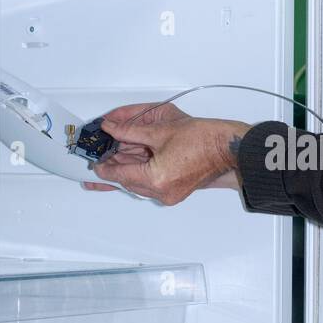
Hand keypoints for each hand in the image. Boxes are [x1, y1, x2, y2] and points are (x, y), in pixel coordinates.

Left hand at [82, 102, 248, 203]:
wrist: (227, 148)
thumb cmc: (203, 139)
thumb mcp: (160, 131)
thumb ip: (130, 131)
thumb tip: (111, 128)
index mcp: (156, 178)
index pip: (120, 174)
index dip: (104, 165)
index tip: (95, 160)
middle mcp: (161, 191)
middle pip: (128, 181)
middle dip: (115, 168)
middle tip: (101, 158)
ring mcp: (169, 194)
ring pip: (138, 184)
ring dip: (128, 171)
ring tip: (117, 158)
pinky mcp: (175, 192)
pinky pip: (151, 185)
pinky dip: (141, 174)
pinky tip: (136, 163)